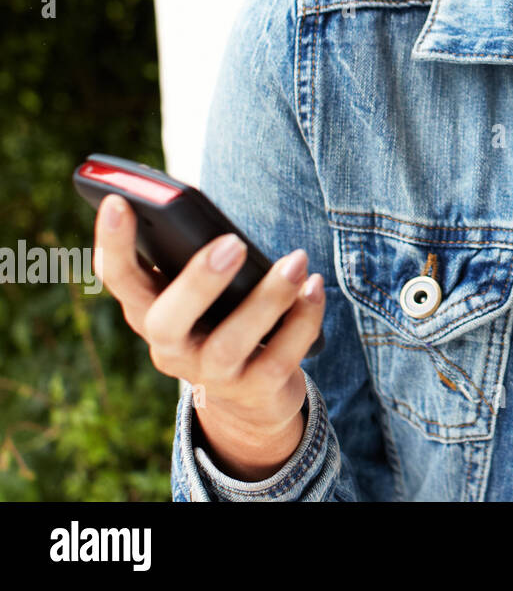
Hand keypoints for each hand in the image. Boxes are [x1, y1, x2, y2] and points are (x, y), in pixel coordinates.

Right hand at [93, 193, 325, 477]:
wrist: (252, 397)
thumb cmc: (224, 318)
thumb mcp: (203, 291)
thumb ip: (198, 258)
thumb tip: (221, 226)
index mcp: (149, 311)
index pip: (120, 280)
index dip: (112, 244)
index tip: (117, 200)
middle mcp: (171, 348)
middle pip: (167, 322)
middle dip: (199, 281)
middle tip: (234, 243)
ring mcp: (212, 375)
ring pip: (231, 343)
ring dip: (267, 298)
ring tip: (296, 260)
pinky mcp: (256, 390)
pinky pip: (281, 357)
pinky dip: (303, 319)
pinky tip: (315, 286)